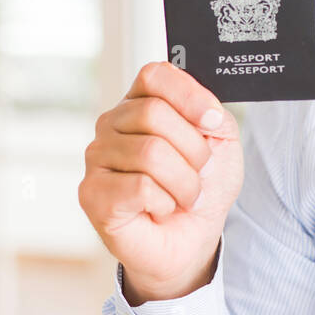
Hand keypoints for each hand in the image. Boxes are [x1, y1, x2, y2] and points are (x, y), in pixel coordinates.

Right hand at [78, 61, 243, 302]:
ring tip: (184, 195)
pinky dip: (165, 202)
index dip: (189, 96)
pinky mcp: (92, 193)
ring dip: (184, 182)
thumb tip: (205, 111)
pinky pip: (139, 186)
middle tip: (200, 173)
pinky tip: (161, 208)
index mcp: (141, 103)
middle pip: (153, 113)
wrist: (192, 239)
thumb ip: (215, 116)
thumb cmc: (202, 188)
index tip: (211, 123)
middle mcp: (112, 124)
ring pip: (149, 152)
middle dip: (193, 150)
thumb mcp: (223, 144)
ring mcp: (97, 157)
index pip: (155, 75)